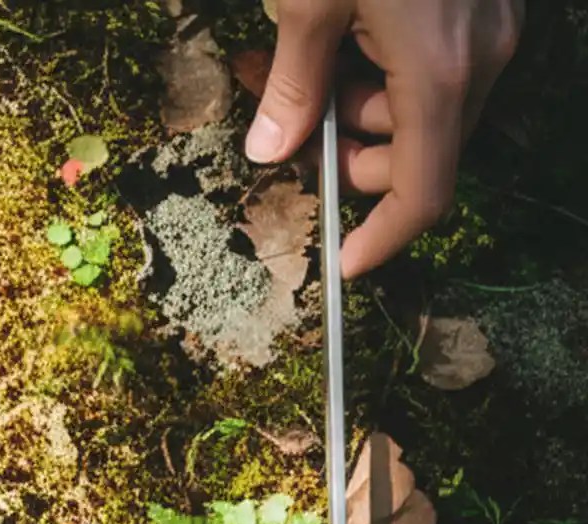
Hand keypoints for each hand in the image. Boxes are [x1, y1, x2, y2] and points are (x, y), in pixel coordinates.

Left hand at [245, 0, 522, 277]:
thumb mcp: (311, 2)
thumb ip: (290, 83)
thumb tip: (267, 149)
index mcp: (439, 73)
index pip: (420, 192)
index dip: (381, 238)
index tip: (344, 262)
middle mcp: (480, 60)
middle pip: (418, 154)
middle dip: (351, 154)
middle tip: (293, 127)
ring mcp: (490, 32)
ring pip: (425, 110)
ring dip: (362, 105)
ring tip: (305, 60)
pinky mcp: (486, 9)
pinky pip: (438, 68)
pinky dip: (388, 72)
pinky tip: (344, 38)